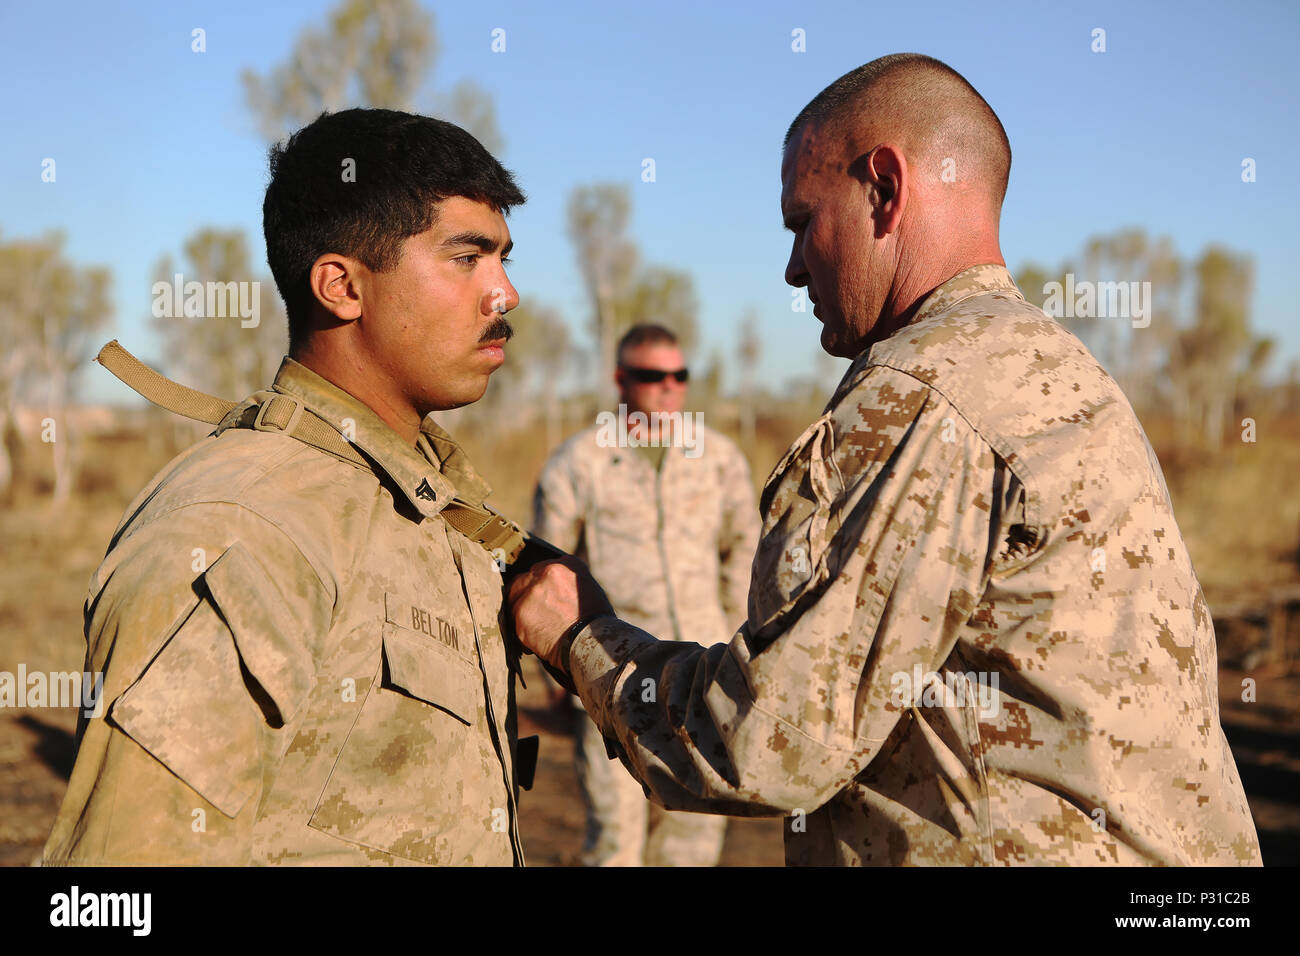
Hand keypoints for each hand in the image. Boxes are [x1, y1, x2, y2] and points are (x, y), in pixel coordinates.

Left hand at [506, 556, 614, 671]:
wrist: (592, 644)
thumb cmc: (597, 623)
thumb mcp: (590, 591)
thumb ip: (568, 583)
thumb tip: (556, 588)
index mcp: (567, 565)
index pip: (543, 569)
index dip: (542, 585)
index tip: (544, 596)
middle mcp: (547, 572)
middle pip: (525, 579)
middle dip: (527, 594)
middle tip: (536, 611)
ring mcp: (532, 591)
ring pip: (514, 597)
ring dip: (521, 610)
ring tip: (537, 626)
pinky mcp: (521, 612)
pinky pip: (513, 619)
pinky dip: (522, 630)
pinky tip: (536, 639)